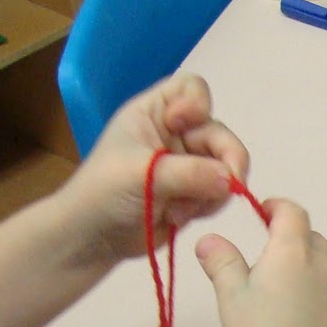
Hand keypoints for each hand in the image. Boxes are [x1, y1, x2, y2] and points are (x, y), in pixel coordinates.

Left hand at [57, 73, 249, 267]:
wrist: (94, 238)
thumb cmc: (105, 193)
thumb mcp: (143, 174)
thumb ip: (190, 173)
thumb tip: (232, 180)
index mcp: (153, 113)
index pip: (192, 88)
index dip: (198, 104)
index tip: (187, 127)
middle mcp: (175, 133)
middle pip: (219, 134)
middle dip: (226, 161)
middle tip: (228, 187)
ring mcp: (188, 164)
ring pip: (226, 167)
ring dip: (212, 191)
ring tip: (180, 210)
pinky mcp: (195, 193)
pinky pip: (220, 194)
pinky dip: (208, 207)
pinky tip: (180, 217)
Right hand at [195, 199, 326, 326]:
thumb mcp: (230, 297)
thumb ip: (222, 263)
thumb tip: (209, 239)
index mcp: (293, 253)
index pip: (292, 213)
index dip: (278, 207)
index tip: (265, 211)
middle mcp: (326, 270)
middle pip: (315, 241)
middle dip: (296, 241)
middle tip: (272, 259)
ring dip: (312, 276)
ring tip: (287, 299)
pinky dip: (323, 310)